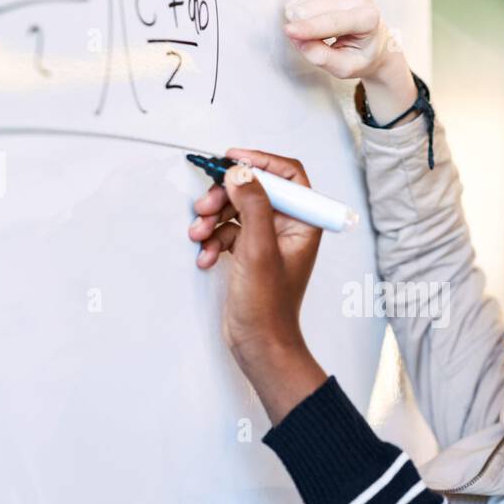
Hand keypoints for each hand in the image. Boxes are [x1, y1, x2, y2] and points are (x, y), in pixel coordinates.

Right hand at [188, 149, 327, 423]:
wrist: (259, 344)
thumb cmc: (269, 307)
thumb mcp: (259, 248)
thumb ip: (253, 204)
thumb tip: (241, 172)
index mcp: (304, 222)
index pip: (288, 174)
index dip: (259, 161)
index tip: (230, 159)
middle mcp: (289, 228)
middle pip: (255, 189)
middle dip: (225, 196)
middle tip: (205, 205)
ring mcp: (268, 241)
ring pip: (236, 211)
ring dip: (213, 219)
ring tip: (199, 234)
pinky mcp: (250, 254)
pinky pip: (227, 232)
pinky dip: (213, 240)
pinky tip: (207, 256)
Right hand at [282, 0, 416, 124]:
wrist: (371, 40)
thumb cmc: (358, 56)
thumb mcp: (344, 68)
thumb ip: (321, 57)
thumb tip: (297, 39)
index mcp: (369, 18)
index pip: (334, 21)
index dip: (309, 27)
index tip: (287, 31)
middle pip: (314, 8)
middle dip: (301, 27)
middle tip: (309, 44)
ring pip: (305, 0)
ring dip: (300, 20)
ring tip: (316, 33)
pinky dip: (299, 8)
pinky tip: (311, 18)